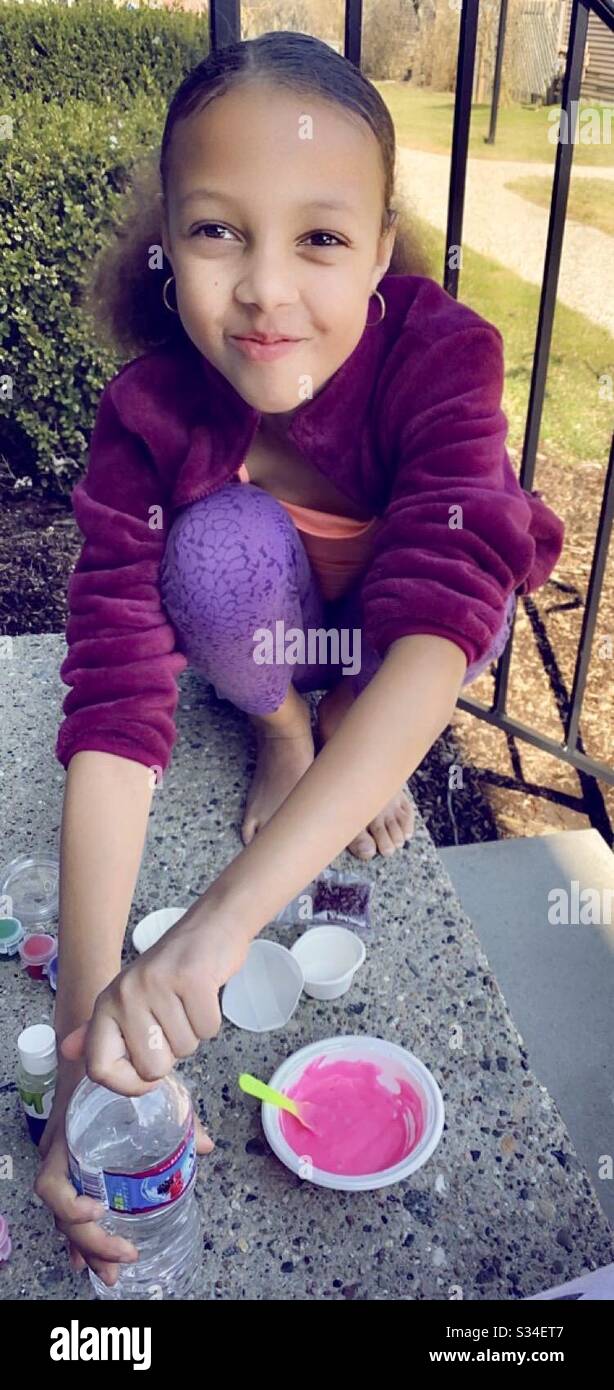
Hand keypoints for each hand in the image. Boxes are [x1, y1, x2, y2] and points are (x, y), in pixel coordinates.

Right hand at [35, 1063, 213, 1288]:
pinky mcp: (73, 1169)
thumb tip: (204, 1146)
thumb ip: (176, 1111)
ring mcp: (63, 1164)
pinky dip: (82, 1235)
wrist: (90, 1048)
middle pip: (60, 1212)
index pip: (52, 1182)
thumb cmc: (113, 1065)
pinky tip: (94, 1257)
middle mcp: (59, 1155)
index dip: (70, 1205)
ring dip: (86, 1247)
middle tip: (124, 1255)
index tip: (100, 1209)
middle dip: (89, 1241)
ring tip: (112, 1272)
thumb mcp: (142, 1082)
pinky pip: (69, 1209)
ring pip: (63, 1216)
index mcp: (68, 1134)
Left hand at [61, 912, 248, 1095]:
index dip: (127, 1085)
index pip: (100, 1068)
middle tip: (174, 1020)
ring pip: (184, 1050)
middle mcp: (126, 994)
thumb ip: (100, 1029)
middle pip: (151, 1067)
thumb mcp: (128, 996)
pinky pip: (207, 1031)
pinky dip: (211, 1021)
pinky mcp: (192, 979)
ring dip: (193, 1033)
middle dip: (171, 1054)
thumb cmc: (171, 968)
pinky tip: (204, 996)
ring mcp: (158, 985)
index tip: (147, 1077)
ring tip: (188, 1003)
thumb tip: (68, 1050)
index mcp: (107, 1003)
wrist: (210, 928)